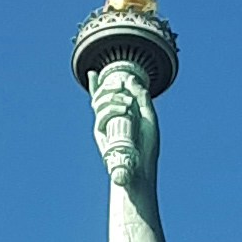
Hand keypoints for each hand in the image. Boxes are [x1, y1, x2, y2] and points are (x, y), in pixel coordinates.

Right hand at [92, 67, 157, 192]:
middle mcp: (109, 119)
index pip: (105, 97)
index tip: (92, 73)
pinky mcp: (101, 134)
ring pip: (98, 103)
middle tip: (122, 85)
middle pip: (99, 97)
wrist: (141, 168)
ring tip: (128, 104)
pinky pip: (100, 116)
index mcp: (119, 114)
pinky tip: (124, 109)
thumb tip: (131, 79)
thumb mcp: (149, 117)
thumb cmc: (147, 146)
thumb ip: (142, 98)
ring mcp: (104, 126)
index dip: (96, 85)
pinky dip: (111, 109)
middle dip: (108, 87)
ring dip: (113, 98)